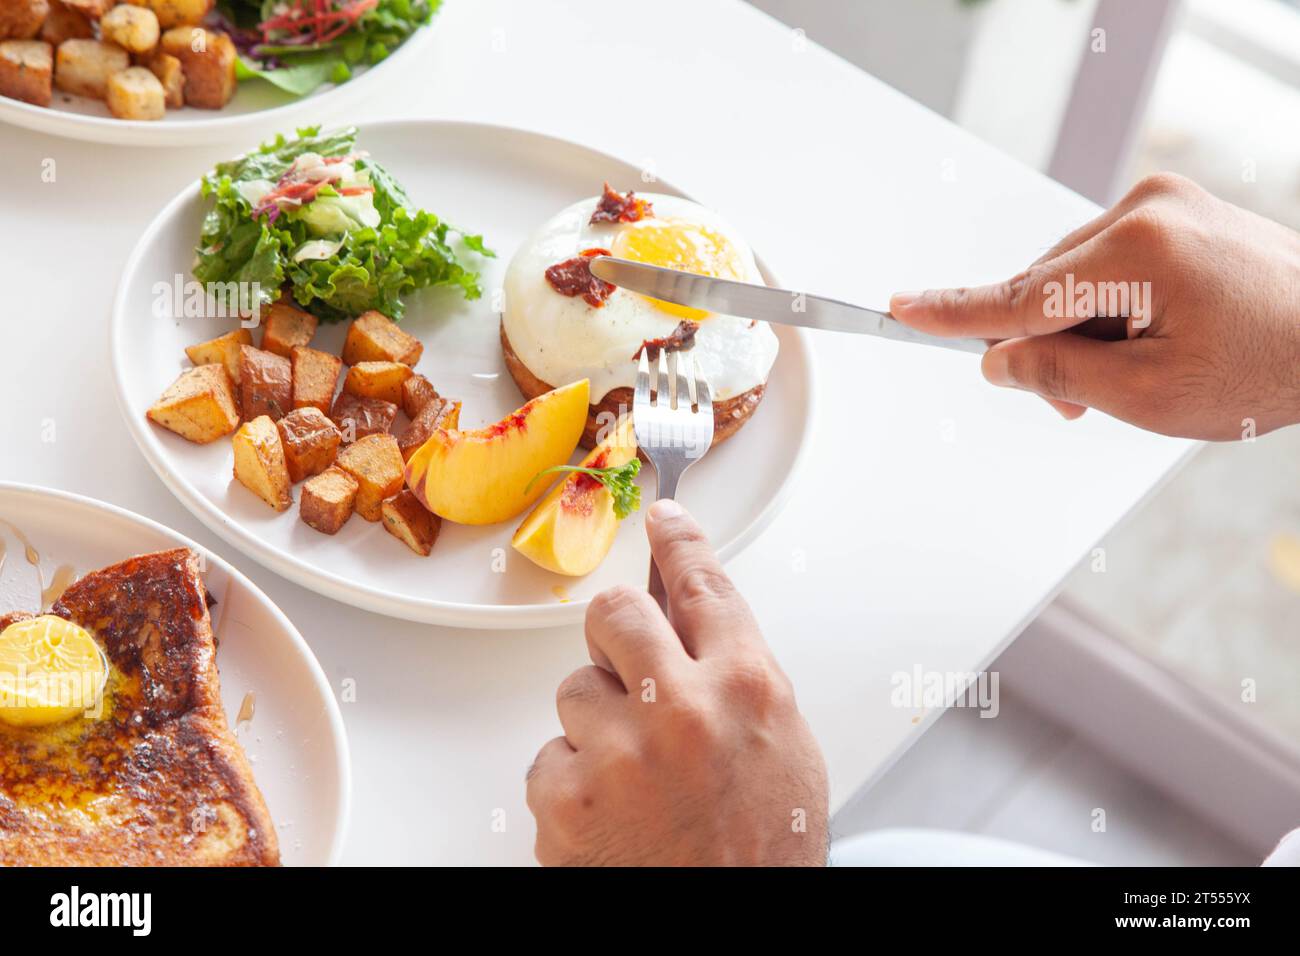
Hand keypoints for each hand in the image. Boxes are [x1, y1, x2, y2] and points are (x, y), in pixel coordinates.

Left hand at [526, 499, 828, 865]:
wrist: (729, 925)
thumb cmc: (761, 850)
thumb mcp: (783, 748)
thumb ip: (740, 674)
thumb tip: (695, 615)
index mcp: (747, 689)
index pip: (702, 583)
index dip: (677, 541)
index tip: (661, 515)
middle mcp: (682, 710)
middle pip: (614, 611)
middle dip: (614, 632)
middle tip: (627, 667)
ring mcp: (618, 753)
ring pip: (574, 688)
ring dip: (596, 723)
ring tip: (635, 777)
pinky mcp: (566, 797)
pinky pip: (549, 754)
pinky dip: (572, 780)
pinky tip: (612, 814)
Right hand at [889, 173, 1299, 439]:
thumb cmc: (1270, 367)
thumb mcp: (1152, 395)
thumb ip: (1060, 373)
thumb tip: (998, 360)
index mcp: (1139, 251)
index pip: (1019, 294)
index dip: (954, 312)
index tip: (902, 308)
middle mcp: (1145, 210)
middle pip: (1042, 287)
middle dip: (1045, 344)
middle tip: (1077, 399)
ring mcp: (1161, 204)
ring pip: (1068, 277)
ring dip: (1078, 328)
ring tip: (1134, 368)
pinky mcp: (1171, 210)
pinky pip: (1101, 261)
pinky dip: (1105, 305)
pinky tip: (1145, 335)